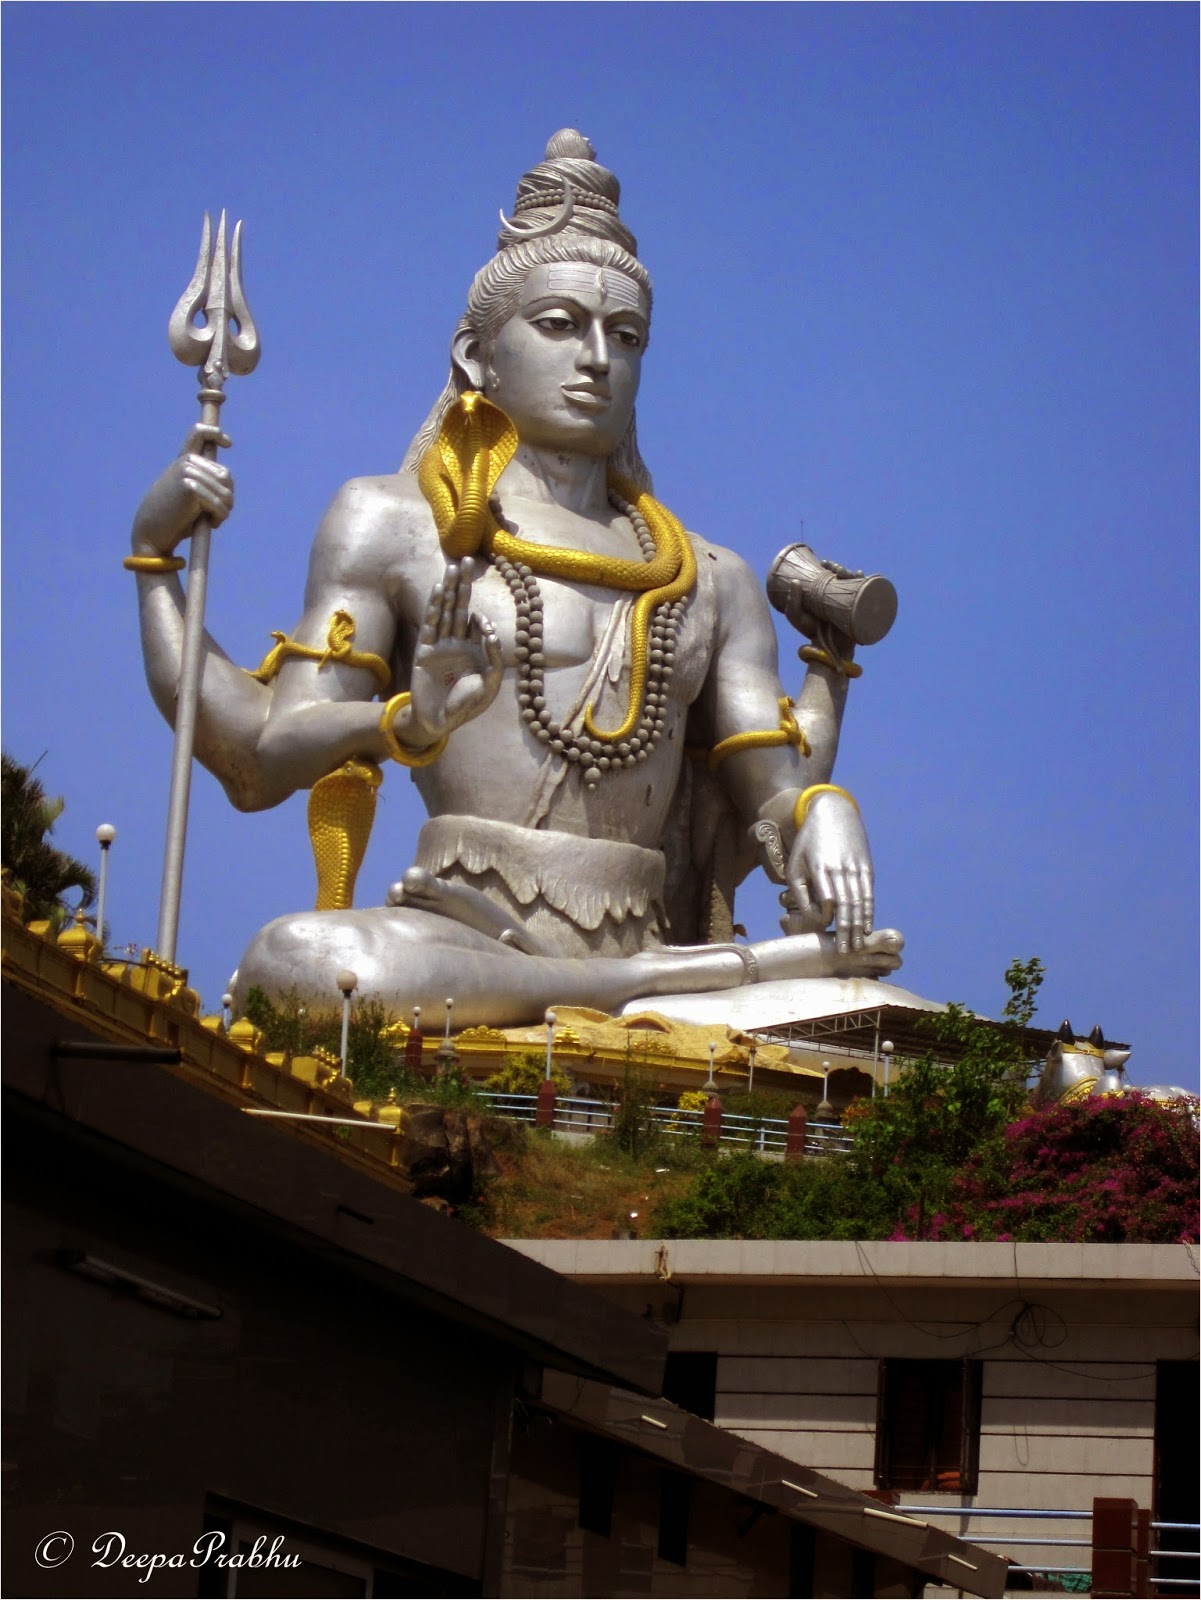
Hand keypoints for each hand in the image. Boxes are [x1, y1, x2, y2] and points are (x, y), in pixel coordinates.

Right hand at [130, 424, 232, 555]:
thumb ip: (205, 482)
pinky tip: (211, 524)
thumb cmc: (173, 518)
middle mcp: (186, 462)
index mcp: (183, 461)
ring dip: (225, 510)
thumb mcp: (188, 495)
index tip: (229, 443)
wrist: (152, 532)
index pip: (199, 433)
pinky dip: (220, 517)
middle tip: (217, 514)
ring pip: (226, 492)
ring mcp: (188, 472)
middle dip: (227, 498)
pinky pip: (220, 504)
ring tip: (213, 520)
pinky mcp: (190, 487)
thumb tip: (226, 477)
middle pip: (226, 476)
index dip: (215, 433)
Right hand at [408, 558, 502, 741]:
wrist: (438, 722)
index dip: (481, 620)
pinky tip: (440, 589)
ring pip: (446, 611)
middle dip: (463, 584)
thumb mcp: (490, 684)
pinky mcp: (424, 651)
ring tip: (453, 566)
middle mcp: (456, 643)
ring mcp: (439, 645)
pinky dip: (435, 607)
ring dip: (450, 589)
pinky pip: (431, 625)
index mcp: (473, 650)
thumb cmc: (465, 706)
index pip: (476, 624)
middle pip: (459, 607)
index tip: (482, 626)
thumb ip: (494, 658)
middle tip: (466, 557)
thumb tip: (489, 631)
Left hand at [782, 790, 873, 954]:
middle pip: (846, 905)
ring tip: (857, 947)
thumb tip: (817, 917)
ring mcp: (856, 868)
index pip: (827, 899)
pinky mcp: (867, 868)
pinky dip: (868, 913)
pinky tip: (867, 928)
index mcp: (820, 867)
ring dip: (859, 927)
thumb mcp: (796, 865)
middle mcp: (841, 868)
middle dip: (845, 931)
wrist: (834, 814)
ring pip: (860, 903)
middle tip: (844, 953)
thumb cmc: (808, 845)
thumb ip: (800, 893)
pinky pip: (868, 895)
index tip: (824, 930)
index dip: (826, 916)